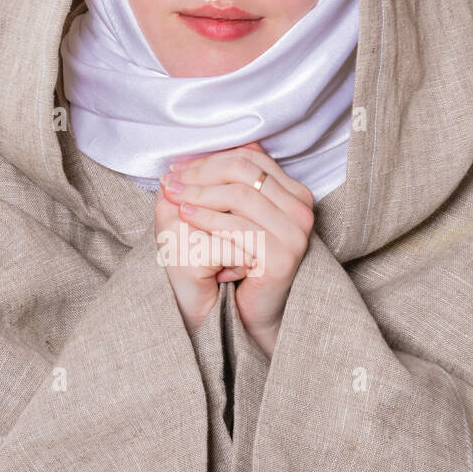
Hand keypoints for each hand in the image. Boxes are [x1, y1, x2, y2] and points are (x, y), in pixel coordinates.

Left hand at [159, 142, 314, 357]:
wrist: (252, 313)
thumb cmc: (237, 262)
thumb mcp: (229, 218)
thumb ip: (221, 186)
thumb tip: (188, 158)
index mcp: (294, 193)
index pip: (249, 158)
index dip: (209, 160)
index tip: (177, 168)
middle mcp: (302, 209)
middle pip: (244, 171)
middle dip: (201, 173)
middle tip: (170, 180)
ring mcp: (296, 233)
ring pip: (240, 195)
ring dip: (200, 193)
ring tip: (172, 196)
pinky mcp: (283, 257)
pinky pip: (239, 228)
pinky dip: (208, 219)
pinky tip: (185, 216)